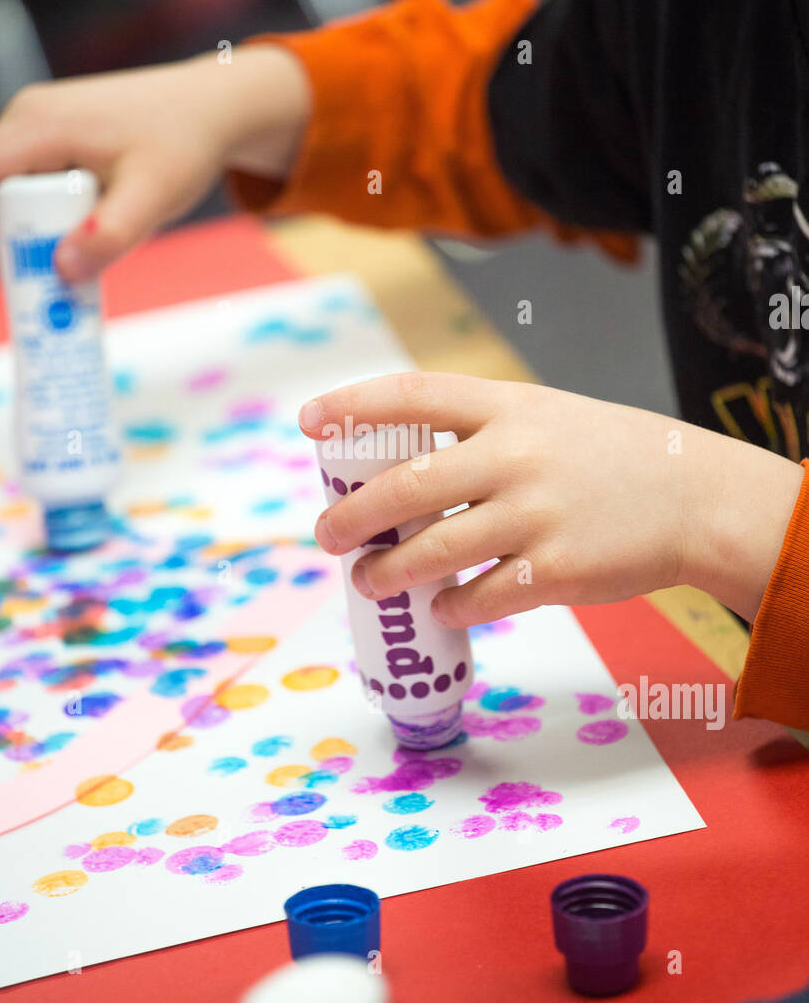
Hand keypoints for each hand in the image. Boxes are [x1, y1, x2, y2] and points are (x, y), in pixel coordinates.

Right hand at [0, 45, 309, 279]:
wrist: (213, 108)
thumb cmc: (185, 143)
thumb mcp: (153, 196)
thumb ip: (110, 235)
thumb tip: (64, 270)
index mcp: (40, 125)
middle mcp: (30, 115)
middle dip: (3, 236)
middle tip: (39, 276)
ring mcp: (40, 120)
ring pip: (7, 184)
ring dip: (27, 226)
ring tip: (72, 254)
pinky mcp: (55, 131)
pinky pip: (29, 177)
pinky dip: (45, 211)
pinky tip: (83, 228)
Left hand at [299, 372, 803, 623]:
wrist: (696, 496)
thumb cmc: (609, 456)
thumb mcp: (546, 417)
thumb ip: (479, 432)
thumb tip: (398, 469)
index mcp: (508, 406)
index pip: (412, 395)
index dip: (352, 407)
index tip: (308, 424)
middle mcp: (515, 456)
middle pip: (406, 486)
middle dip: (351, 515)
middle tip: (326, 535)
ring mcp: (535, 514)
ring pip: (433, 551)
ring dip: (387, 572)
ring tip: (368, 580)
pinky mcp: (556, 570)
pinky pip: (480, 597)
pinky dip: (450, 606)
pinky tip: (440, 607)